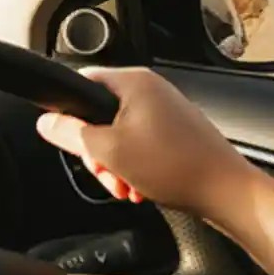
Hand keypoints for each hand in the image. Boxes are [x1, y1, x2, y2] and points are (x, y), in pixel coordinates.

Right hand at [36, 67, 256, 216]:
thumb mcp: (108, 151)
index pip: (82, 83)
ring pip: (119, 134)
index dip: (70, 113)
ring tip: (125, 186)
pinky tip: (140, 187)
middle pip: (99, 115)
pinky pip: (140, 144)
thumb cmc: (175, 167)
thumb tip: (46, 122)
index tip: (71, 140)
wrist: (227, 192)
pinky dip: (134, 166)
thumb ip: (71, 134)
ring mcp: (165, 110)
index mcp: (133, 83)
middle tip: (104, 172)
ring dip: (114, 164)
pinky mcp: (176, 132)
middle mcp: (150, 90)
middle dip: (96, 151)